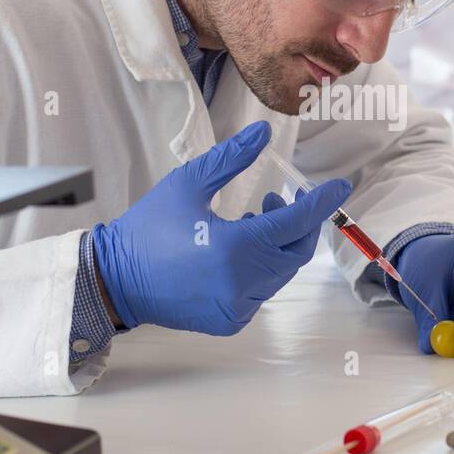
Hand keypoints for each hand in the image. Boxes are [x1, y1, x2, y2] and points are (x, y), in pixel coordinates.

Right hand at [91, 120, 351, 334]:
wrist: (115, 280)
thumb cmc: (149, 227)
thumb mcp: (188, 183)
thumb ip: (231, 159)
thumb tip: (264, 133)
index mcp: (234, 248)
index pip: (295, 222)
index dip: (320, 202)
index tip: (339, 186)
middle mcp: (242, 283)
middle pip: (295, 251)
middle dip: (298, 223)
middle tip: (281, 197)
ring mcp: (237, 307)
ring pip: (280, 272)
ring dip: (278, 245)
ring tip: (253, 219)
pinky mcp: (230, 320)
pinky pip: (261, 291)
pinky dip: (261, 269)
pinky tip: (238, 251)